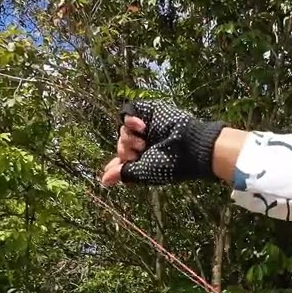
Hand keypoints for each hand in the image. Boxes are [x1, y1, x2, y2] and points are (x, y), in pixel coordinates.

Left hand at [100, 100, 225, 185]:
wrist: (188, 147)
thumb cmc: (169, 164)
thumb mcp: (143, 172)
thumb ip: (123, 172)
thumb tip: (103, 180)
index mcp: (145, 157)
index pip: (123, 158)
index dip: (117, 163)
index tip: (111, 167)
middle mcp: (145, 141)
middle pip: (121, 143)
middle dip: (125, 150)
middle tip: (138, 153)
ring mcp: (146, 126)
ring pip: (122, 129)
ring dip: (128, 138)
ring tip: (143, 142)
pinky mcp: (148, 111)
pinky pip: (127, 112)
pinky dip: (130, 120)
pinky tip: (141, 127)